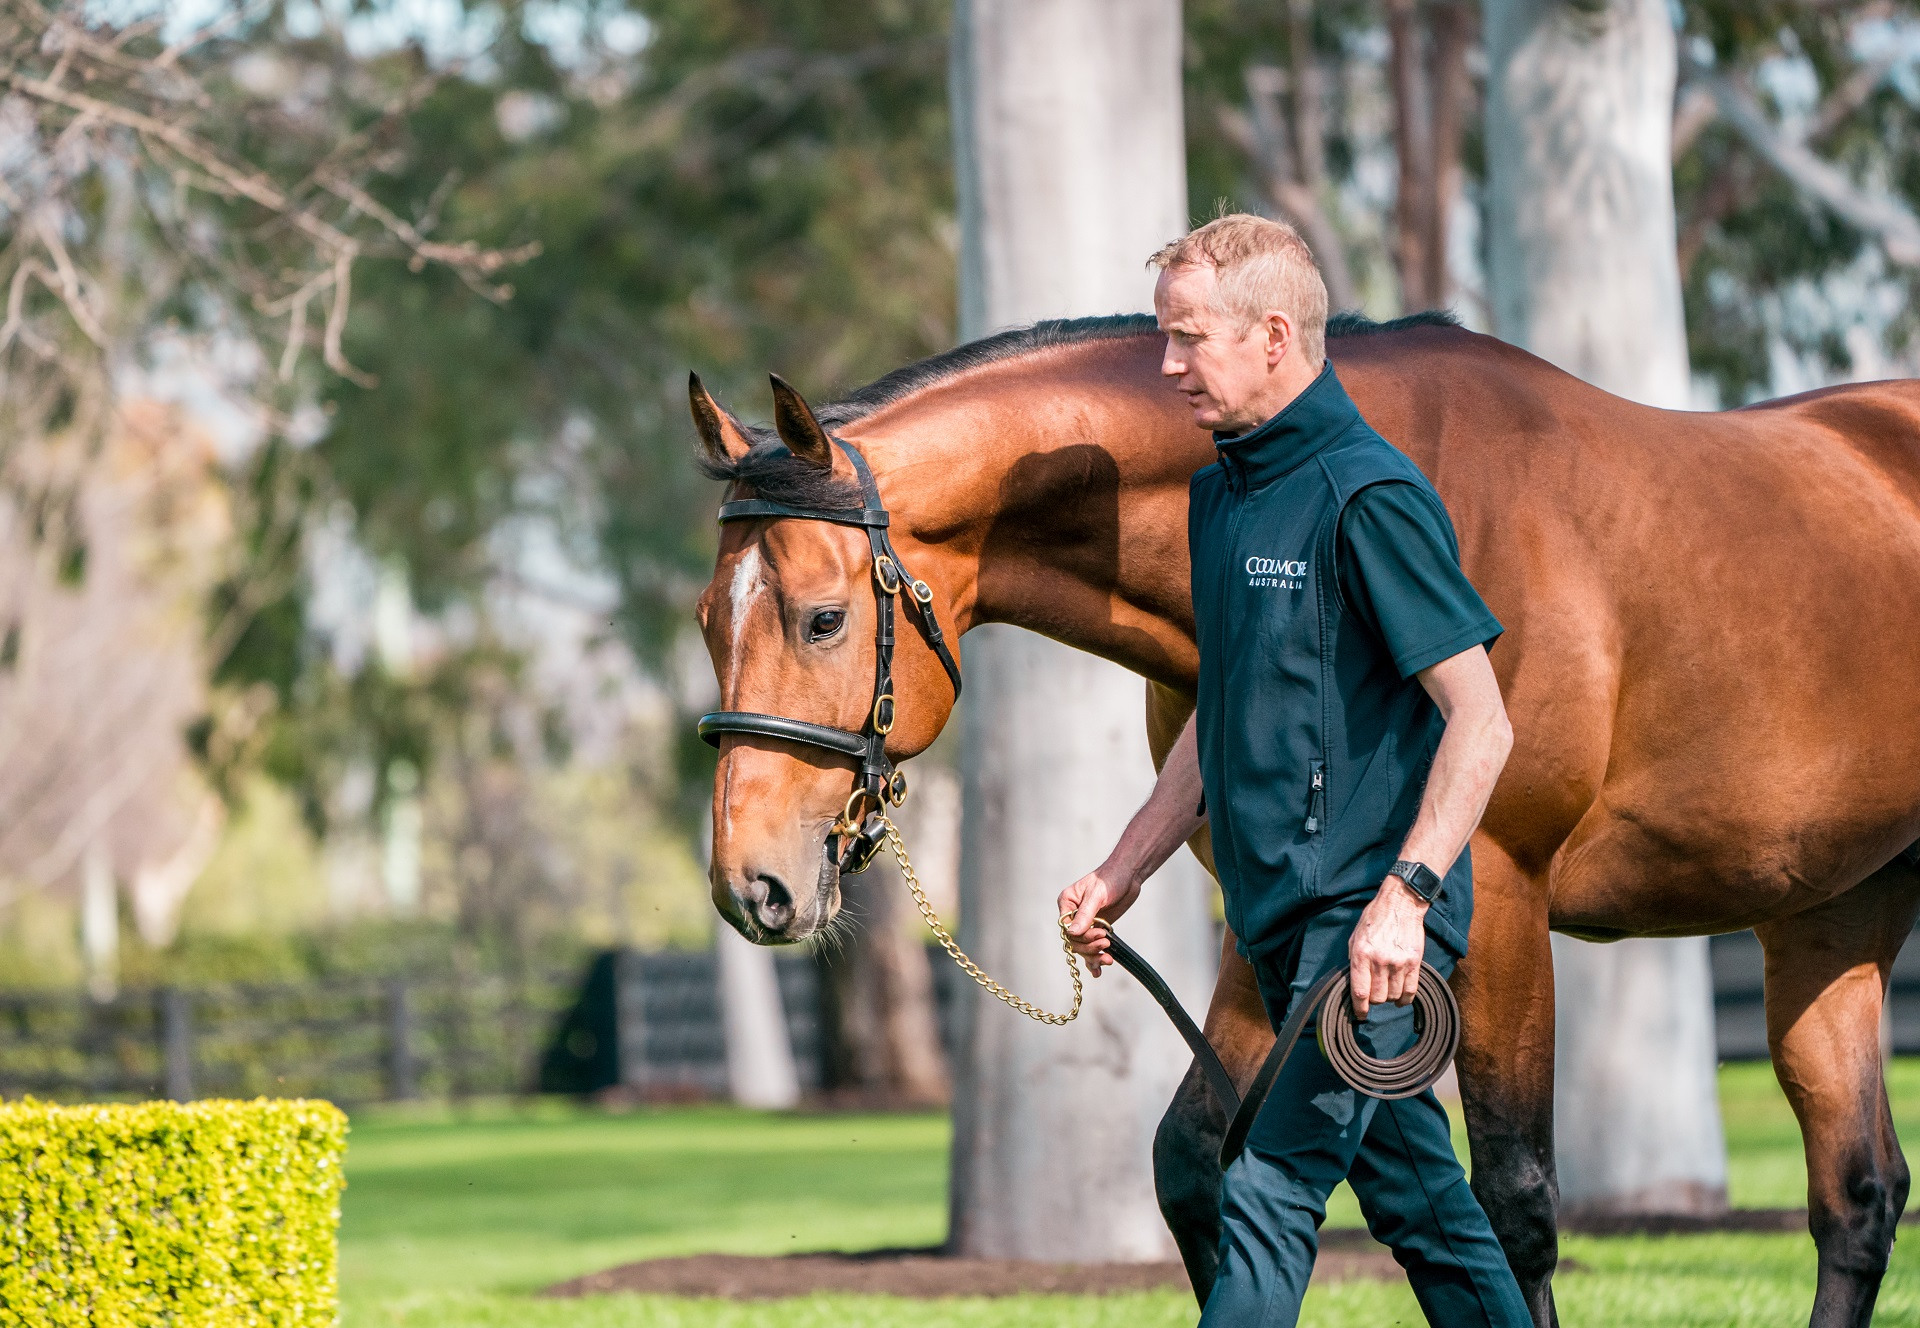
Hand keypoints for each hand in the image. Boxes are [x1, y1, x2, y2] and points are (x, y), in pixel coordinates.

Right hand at [1057, 864, 1141, 977]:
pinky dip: (1095, 960)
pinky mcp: (1098, 929)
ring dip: (1094, 956)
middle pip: (1075, 941)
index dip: (1081, 937)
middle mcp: (1073, 915)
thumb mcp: (1097, 895)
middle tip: (1106, 942)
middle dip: (1090, 946)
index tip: (1099, 934)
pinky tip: (1099, 971)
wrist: (1128, 875)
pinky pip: (1092, 948)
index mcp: (1067, 903)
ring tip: (1108, 958)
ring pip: (1083, 948)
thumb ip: (1085, 914)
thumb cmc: (1110, 878)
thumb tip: (1072, 933)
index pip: (1067, 929)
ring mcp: (1086, 924)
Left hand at [1348, 877, 1429, 1017]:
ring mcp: (1398, 963)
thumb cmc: (1374, 918)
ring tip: (1386, 989)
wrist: (1400, 904)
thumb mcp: (1356, 937)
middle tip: (1373, 993)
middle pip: (1377, 998)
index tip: (1360, 1014)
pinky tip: (1400, 998)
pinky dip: (1405, 999)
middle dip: (1373, 1000)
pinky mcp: (1414, 963)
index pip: (1360, 992)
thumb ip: (1354, 960)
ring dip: (1389, 997)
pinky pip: (1411, 991)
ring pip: (1393, 996)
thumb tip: (1355, 982)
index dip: (1359, 1008)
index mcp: (1361, 955)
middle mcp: (1380, 961)